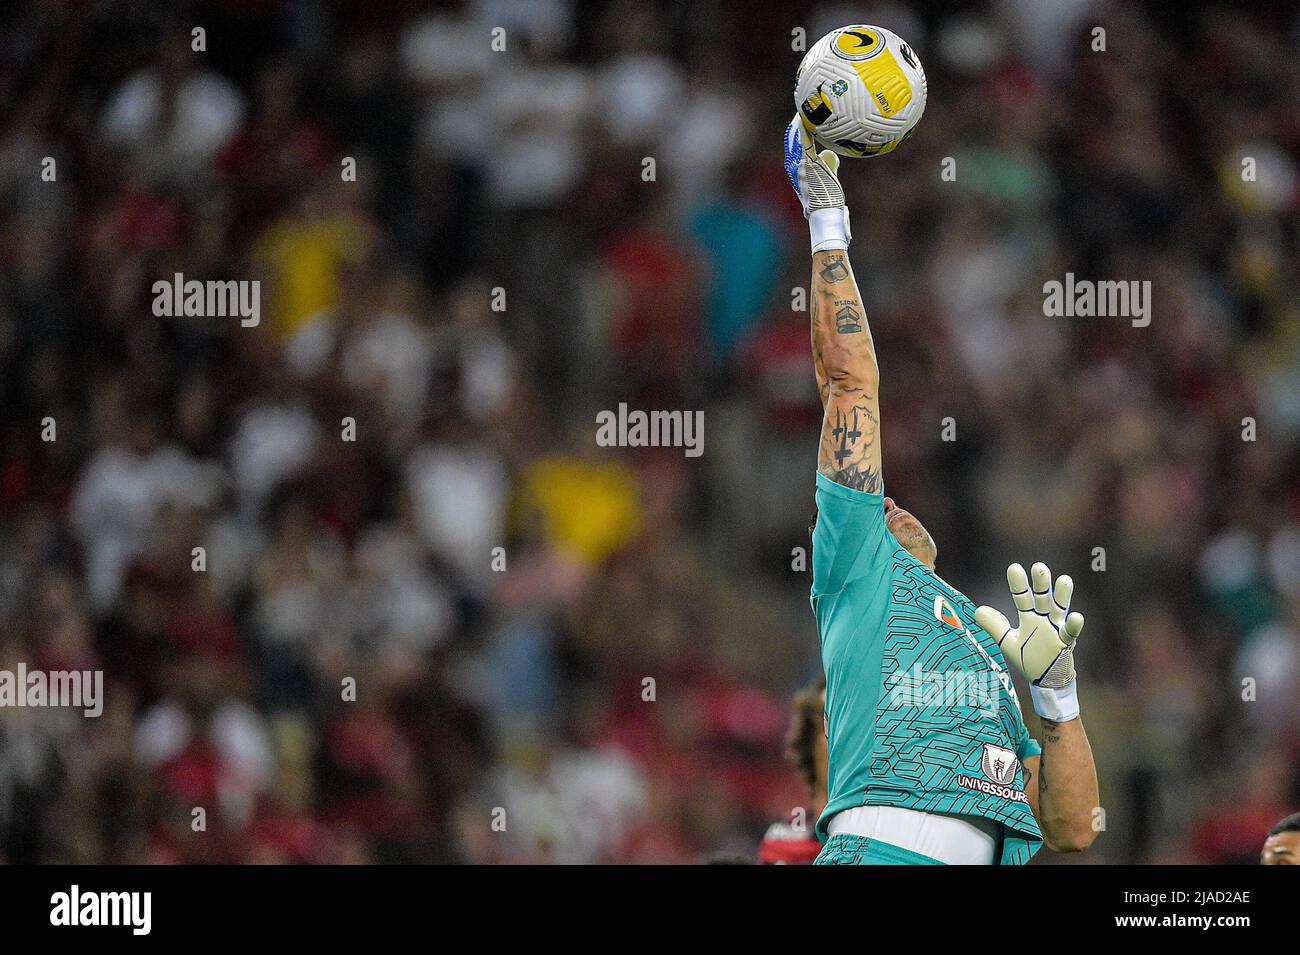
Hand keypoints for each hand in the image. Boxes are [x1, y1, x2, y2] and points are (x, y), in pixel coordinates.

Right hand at [783, 115, 849, 251]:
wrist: (825, 215)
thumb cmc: (828, 203)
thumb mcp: (828, 181)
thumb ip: (829, 166)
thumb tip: (831, 156)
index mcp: (799, 170)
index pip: (796, 146)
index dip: (798, 131)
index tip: (803, 119)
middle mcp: (795, 167)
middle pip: (792, 139)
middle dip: (796, 124)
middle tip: (802, 108)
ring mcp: (799, 165)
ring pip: (796, 138)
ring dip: (799, 123)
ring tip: (804, 108)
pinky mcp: (807, 164)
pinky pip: (804, 141)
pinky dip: (804, 128)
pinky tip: (806, 117)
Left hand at [975, 562, 1084, 720]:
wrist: (1044, 680)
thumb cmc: (1028, 658)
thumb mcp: (1007, 642)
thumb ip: (995, 626)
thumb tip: (978, 610)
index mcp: (1029, 617)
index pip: (1022, 597)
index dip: (1018, 584)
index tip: (1014, 568)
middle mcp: (1043, 619)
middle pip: (1042, 598)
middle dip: (1041, 584)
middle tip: (1039, 567)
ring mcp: (1055, 629)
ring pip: (1059, 609)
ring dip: (1062, 596)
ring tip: (1064, 580)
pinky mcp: (1065, 643)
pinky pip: (1070, 632)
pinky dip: (1074, 625)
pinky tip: (1076, 616)